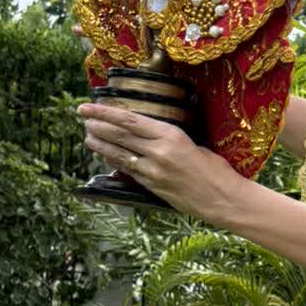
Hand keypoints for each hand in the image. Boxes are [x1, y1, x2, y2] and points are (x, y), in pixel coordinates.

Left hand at [78, 103, 240, 220]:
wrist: (223, 198)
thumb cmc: (215, 169)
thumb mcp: (193, 143)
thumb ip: (167, 138)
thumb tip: (145, 131)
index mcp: (171, 135)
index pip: (130, 120)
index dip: (105, 112)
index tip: (88, 106)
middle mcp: (159, 152)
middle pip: (120, 135)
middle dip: (97, 124)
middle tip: (82, 116)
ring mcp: (154, 171)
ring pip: (119, 153)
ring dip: (100, 144)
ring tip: (88, 135)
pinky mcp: (153, 187)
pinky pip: (128, 171)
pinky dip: (114, 161)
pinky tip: (105, 155)